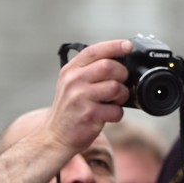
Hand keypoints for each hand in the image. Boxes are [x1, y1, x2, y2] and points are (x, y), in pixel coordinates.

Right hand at [41, 39, 131, 155]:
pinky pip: (116, 110)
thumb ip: (89, 71)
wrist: (56, 136)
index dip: (114, 46)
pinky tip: (108, 115)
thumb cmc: (69, 109)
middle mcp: (73, 82)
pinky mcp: (89, 115)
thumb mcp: (71, 84)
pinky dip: (117, 113)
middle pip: (108, 67)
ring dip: (122, 95)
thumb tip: (118, 61)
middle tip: (121, 82)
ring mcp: (80, 98)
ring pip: (115, 87)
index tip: (127, 45)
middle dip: (122, 74)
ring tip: (115, 101)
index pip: (94, 51)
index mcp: (70, 71)